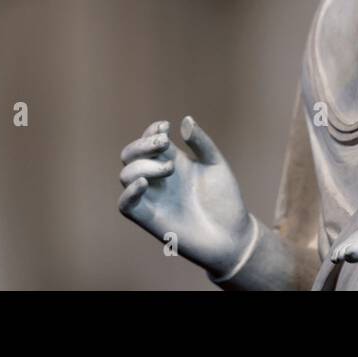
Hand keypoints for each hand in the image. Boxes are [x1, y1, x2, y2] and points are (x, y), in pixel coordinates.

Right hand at [117, 116, 255, 277]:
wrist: (231, 235)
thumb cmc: (225, 200)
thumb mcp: (216, 165)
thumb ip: (201, 143)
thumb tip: (185, 120)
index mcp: (173, 162)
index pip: (149, 141)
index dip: (151, 131)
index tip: (165, 127)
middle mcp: (159, 179)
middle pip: (131, 155)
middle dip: (142, 144)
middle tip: (164, 144)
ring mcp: (153, 198)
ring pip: (126, 175)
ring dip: (143, 165)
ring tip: (169, 169)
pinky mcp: (149, 219)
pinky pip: (125, 205)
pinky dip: (129, 192)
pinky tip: (144, 182)